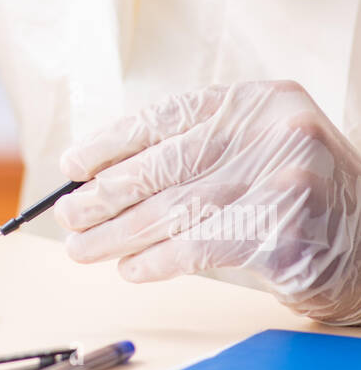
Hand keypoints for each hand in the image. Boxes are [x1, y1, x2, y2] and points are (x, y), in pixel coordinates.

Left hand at [55, 80, 360, 324]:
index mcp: (259, 101)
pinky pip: (200, 246)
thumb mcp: (256, 154)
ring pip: (176, 209)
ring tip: (84, 248)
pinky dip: (158, 260)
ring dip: (120, 233)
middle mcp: (275, 130)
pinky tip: (132, 269)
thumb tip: (103, 178)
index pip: (169, 116)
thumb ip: (196, 155)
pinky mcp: (284, 231)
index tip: (73, 165)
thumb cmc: (300, 202)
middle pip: (167, 164)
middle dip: (107, 194)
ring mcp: (284, 179)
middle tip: (68, 215)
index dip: (113, 142)